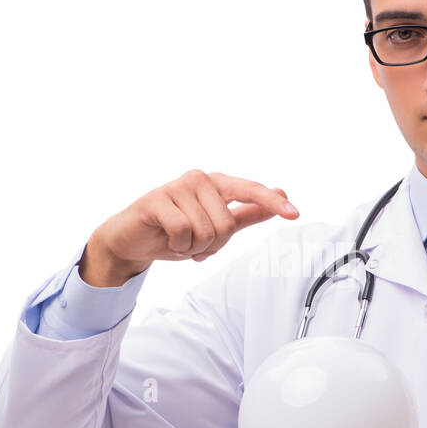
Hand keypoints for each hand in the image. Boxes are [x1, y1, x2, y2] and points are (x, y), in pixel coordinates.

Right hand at [83, 170, 297, 285]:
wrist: (132, 241)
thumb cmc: (174, 231)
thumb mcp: (215, 227)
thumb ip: (246, 213)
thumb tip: (281, 196)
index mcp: (217, 184)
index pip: (250, 190)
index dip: (271, 203)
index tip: (294, 213)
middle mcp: (199, 180)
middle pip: (226, 225)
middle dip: (210, 245)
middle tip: (192, 243)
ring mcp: (178, 187)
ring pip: (204, 231)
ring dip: (191, 247)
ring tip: (178, 240)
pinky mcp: (156, 199)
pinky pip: (182, 230)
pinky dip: (177, 244)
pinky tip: (166, 238)